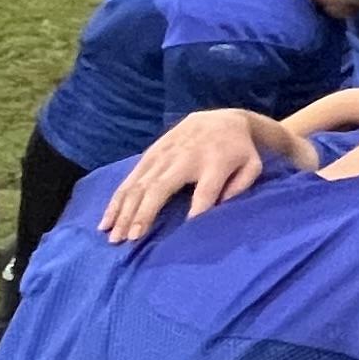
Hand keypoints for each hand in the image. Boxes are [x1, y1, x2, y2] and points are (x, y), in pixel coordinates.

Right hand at [101, 111, 307, 239]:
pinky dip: (115, 201)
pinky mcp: (149, 155)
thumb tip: (219, 207)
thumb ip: (241, 186)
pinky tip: (106, 221)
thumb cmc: (238, 151)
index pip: (206, 190)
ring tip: (114, 236)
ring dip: (123, 211)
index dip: (198, 208)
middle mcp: (184, 158)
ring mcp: (163, 155)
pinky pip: (128, 180)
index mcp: (215, 162)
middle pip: (160, 188)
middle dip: (144, 214)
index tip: (187, 228)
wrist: (221, 120)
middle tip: (131, 240)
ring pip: (138, 185)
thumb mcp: (252, 166)